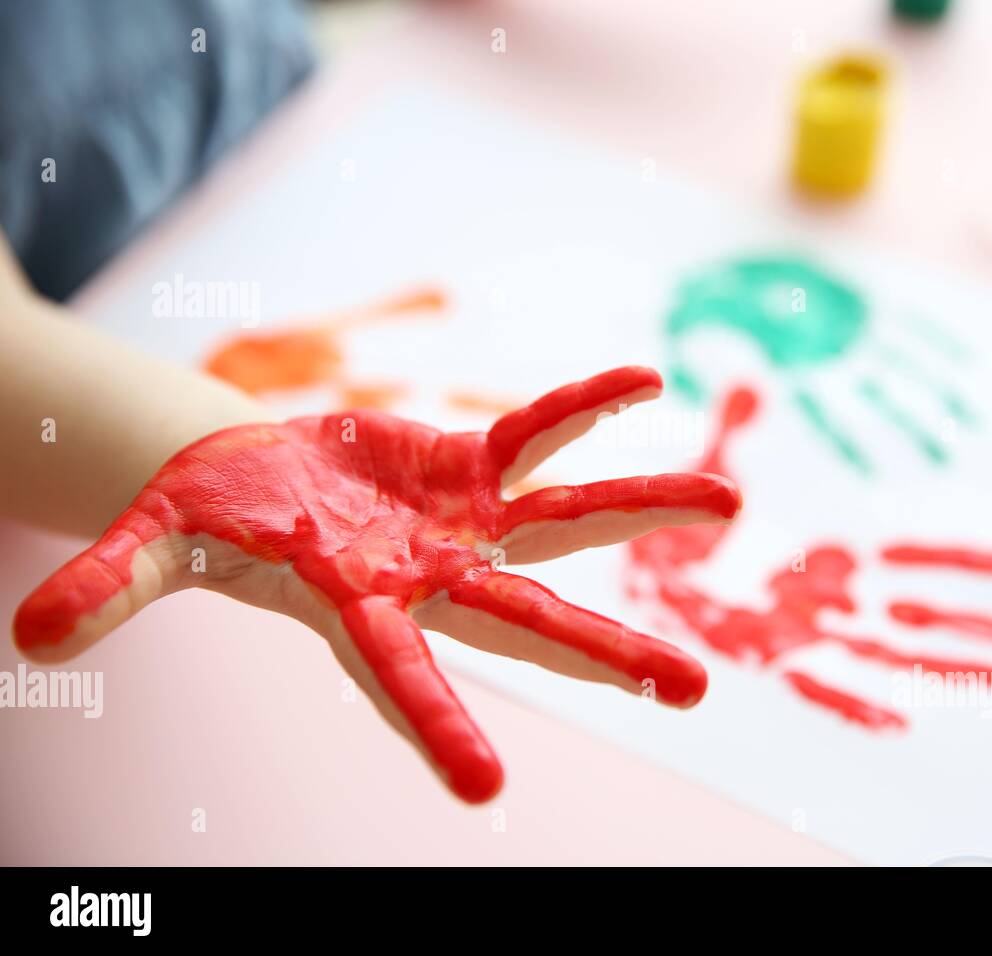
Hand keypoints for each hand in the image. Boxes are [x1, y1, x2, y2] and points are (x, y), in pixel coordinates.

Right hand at [13, 367, 740, 801]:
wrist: (266, 485)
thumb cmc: (215, 523)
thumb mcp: (158, 543)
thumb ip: (114, 583)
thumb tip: (32, 630)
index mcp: (358, 610)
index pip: (398, 678)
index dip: (433, 725)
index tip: (486, 786)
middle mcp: (433, 577)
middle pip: (529, 618)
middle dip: (608, 652)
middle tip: (691, 689)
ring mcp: (465, 523)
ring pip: (567, 519)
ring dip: (644, 507)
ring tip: (728, 503)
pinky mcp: (471, 465)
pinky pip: (535, 430)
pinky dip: (582, 407)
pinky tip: (644, 381)